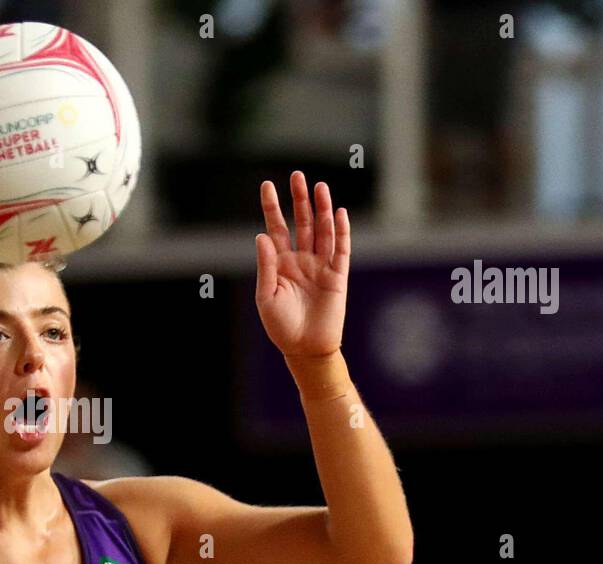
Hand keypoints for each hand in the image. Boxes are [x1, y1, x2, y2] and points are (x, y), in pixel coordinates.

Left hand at [254, 172, 349, 356]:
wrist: (305, 349)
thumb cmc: (281, 326)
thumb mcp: (266, 295)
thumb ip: (266, 265)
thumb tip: (262, 236)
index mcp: (281, 263)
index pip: (276, 227)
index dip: (272, 207)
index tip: (267, 185)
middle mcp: (301, 259)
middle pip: (302, 222)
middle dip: (299, 199)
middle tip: (297, 175)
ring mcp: (320, 266)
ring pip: (322, 230)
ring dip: (321, 209)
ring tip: (319, 186)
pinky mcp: (338, 276)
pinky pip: (340, 249)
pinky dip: (340, 231)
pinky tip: (338, 213)